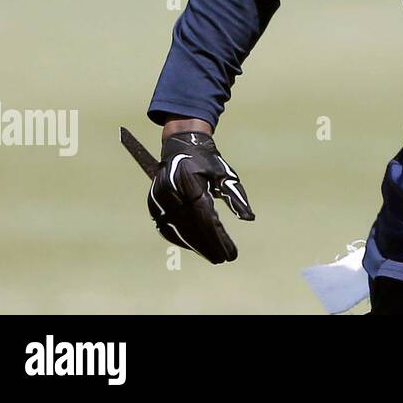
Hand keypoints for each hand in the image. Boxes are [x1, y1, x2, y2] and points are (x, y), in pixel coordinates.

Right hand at [147, 130, 253, 263]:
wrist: (180, 144)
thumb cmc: (207, 160)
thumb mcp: (225, 174)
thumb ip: (236, 196)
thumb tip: (249, 218)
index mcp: (190, 182)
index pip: (205, 218)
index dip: (218, 238)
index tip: (230, 252)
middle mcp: (172, 192)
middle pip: (191, 228)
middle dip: (208, 246)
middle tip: (223, 258)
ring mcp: (159, 199)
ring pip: (178, 230)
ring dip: (195, 245)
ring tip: (212, 255)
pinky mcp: (154, 204)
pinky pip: (166, 227)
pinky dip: (180, 238)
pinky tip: (194, 246)